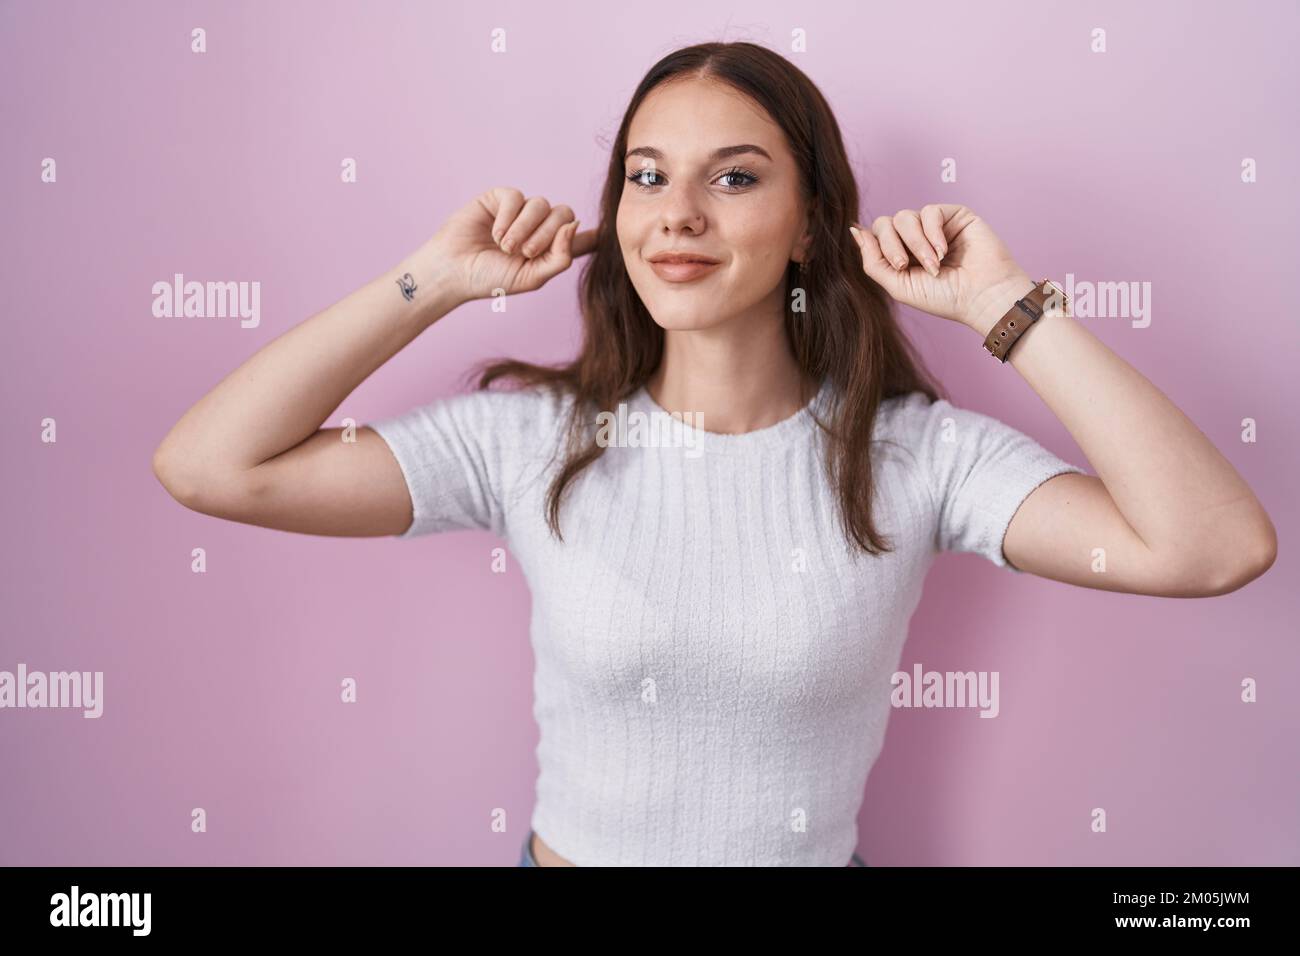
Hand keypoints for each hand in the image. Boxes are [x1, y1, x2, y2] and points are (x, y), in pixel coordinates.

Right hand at [424, 187, 598, 303]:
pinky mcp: (500, 198)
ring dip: (524, 229)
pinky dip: (507, 217)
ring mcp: (520, 211)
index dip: (597, 233)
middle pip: (564, 214)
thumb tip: (575, 223)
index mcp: (550, 250)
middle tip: (524, 252)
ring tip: (506, 247)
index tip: (613, 229)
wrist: (455, 272)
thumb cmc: (491, 278)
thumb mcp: (532, 277)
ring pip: (541, 205)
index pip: (581, 238)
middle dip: (547, 235)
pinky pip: (517, 197)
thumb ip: (560, 257)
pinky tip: (494, 233)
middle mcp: (539, 228)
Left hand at [848, 204, 1033, 334]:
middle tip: (906, 266)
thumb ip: (873, 260)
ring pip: (905, 217)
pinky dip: (933, 232)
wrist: (982, 296)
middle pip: (886, 223)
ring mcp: (935, 225)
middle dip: (892, 246)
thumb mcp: (898, 285)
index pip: (876, 236)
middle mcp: (916, 238)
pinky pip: (930, 211)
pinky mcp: (954, 215)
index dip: (878, 246)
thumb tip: (855, 230)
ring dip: (916, 243)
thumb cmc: (944, 297)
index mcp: (902, 254)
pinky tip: (944, 251)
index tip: (898, 266)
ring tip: (934, 264)